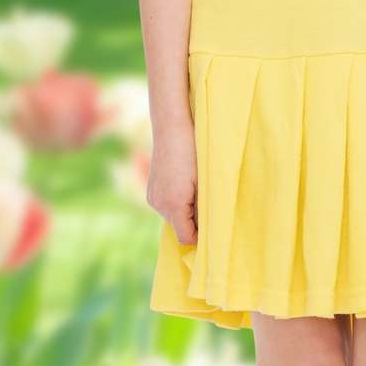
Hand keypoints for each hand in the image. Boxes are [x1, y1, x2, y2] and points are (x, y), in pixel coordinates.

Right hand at [147, 124, 197, 245]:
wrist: (171, 127)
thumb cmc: (193, 152)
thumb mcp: (204, 182)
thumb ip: (204, 209)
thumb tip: (208, 229)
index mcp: (174, 204)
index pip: (186, 238)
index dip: (201, 238)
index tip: (214, 230)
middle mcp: (159, 204)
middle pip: (179, 228)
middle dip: (194, 222)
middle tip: (206, 201)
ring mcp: (152, 197)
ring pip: (173, 217)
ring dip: (185, 211)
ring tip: (195, 189)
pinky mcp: (150, 191)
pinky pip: (166, 206)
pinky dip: (176, 202)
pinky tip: (183, 185)